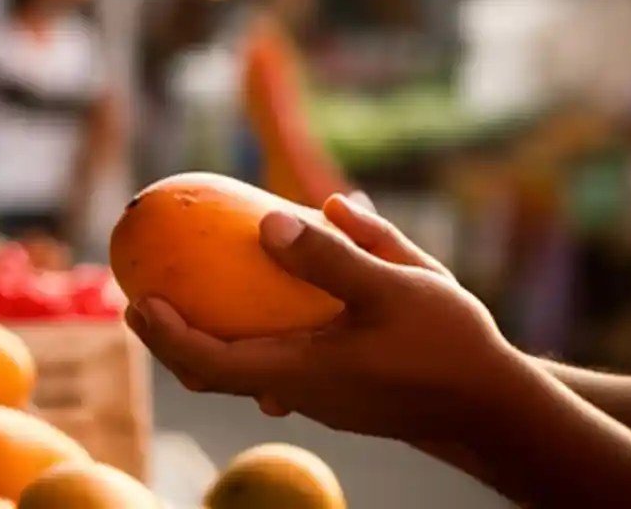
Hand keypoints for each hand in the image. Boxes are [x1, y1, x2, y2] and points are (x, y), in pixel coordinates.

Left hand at [126, 194, 527, 442]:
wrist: (493, 408)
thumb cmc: (448, 346)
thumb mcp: (396, 286)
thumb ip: (333, 255)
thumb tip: (269, 222)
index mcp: (301, 371)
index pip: (209, 362)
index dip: (166, 335)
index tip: (137, 302)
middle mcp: (298, 391)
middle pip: (212, 373)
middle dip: (172, 339)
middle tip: (142, 298)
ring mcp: (315, 398)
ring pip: (241, 372)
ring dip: (206, 340)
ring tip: (185, 296)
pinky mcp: (335, 392)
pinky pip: (272, 365)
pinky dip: (247, 337)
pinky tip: (257, 301)